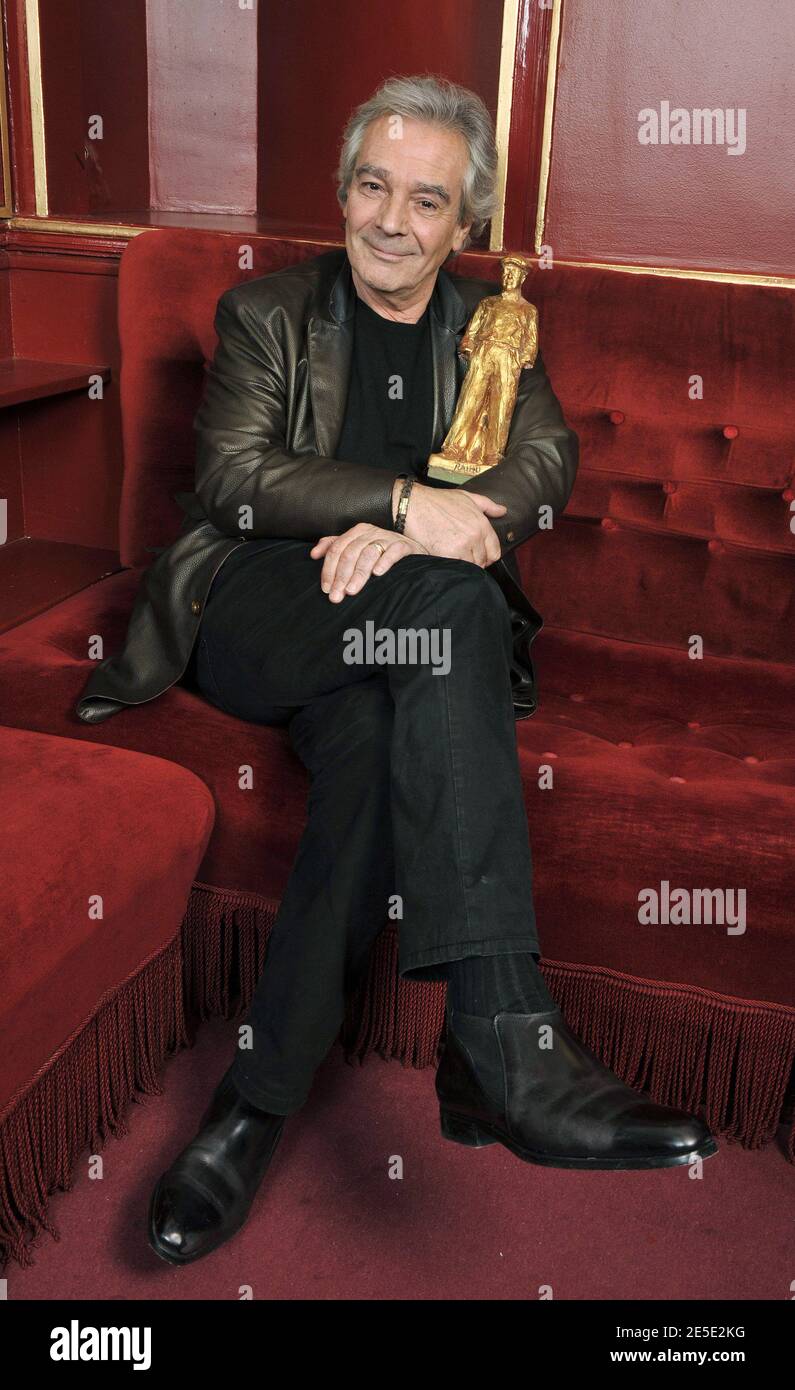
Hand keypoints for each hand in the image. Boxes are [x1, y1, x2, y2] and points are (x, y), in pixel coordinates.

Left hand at [311, 523, 429, 601]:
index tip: (326, 589)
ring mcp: (387, 538)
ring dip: (358, 574)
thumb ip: (335, 547)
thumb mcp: (356, 546)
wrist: (411, 548)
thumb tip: (313, 554)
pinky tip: (378, 574)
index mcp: (356, 532)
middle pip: (350, 553)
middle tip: (337, 596)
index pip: (337, 549)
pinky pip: (393, 552)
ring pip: (368, 554)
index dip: (329, 569)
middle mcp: (370, 533)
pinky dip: (384, 562)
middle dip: (341, 576)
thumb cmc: (380, 550)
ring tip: (352, 590)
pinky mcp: (403, 545)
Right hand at [400, 482, 506, 566]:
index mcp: (481, 523)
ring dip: (463, 565)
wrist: (413, 505)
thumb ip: (488, 505)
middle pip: (483, 561)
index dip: (488, 556)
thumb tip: (503, 511)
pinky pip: (457, 568)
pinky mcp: (447, 554)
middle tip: (462, 556)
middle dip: (474, 560)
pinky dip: (452, 566)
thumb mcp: (466, 497)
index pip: (495, 551)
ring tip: (453, 557)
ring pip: (470, 567)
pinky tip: (445, 559)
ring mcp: (461, 546)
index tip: (479, 556)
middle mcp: (474, 535)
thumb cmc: (437, 501)